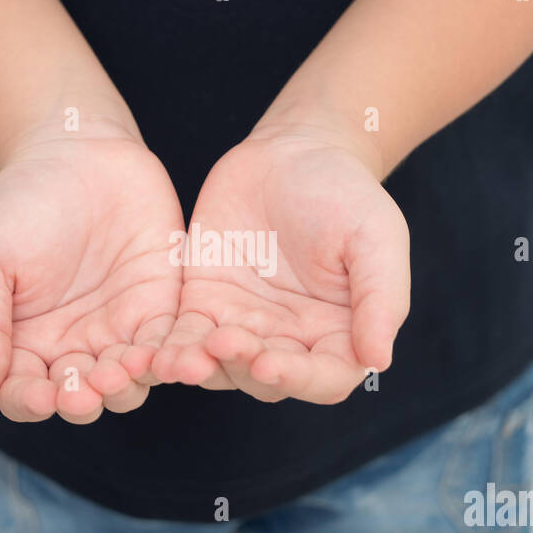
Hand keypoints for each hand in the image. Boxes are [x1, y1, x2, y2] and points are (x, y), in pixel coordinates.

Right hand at [0, 122, 183, 422]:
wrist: (78, 153)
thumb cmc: (21, 204)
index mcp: (24, 344)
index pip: (24, 394)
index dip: (30, 402)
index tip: (39, 396)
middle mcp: (73, 348)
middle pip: (79, 398)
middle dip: (82, 401)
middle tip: (85, 393)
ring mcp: (119, 333)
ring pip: (126, 384)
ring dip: (123, 386)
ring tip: (119, 374)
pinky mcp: (160, 311)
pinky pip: (167, 348)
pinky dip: (165, 360)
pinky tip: (161, 358)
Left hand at [152, 111, 409, 403]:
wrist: (292, 152)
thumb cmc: (345, 193)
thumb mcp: (376, 238)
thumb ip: (380, 299)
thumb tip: (378, 361)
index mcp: (339, 336)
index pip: (323, 378)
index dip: (298, 379)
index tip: (270, 364)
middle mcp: (291, 343)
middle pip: (265, 380)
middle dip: (241, 368)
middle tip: (219, 345)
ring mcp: (244, 328)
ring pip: (220, 369)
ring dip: (199, 368)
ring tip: (177, 360)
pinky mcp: (203, 307)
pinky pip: (183, 339)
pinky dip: (169, 349)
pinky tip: (152, 351)